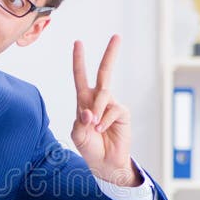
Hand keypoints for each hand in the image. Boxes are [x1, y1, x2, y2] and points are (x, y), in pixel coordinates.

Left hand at [71, 34, 139, 185]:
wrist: (104, 163)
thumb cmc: (89, 147)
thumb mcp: (78, 135)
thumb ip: (80, 122)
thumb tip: (89, 112)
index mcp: (84, 101)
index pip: (80, 77)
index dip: (79, 60)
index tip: (78, 43)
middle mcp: (99, 99)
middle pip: (105, 72)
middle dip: (111, 54)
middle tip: (117, 36)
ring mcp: (112, 105)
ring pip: (103, 95)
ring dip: (96, 110)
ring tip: (93, 126)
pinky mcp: (122, 113)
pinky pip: (112, 110)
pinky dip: (104, 121)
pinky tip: (102, 130)